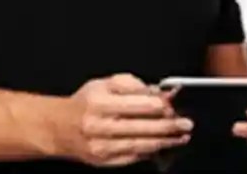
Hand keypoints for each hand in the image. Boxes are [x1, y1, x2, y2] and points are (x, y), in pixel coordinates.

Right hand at [54, 73, 193, 167]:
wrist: (61, 127)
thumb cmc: (86, 103)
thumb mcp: (103, 84)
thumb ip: (131, 85)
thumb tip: (157, 92)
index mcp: (99, 103)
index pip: (135, 105)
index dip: (157, 106)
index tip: (172, 105)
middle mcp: (99, 126)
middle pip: (141, 127)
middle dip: (167, 126)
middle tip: (185, 123)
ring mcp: (102, 146)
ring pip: (140, 145)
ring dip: (164, 141)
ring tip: (180, 137)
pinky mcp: (105, 161)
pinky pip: (133, 157)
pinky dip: (149, 151)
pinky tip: (161, 146)